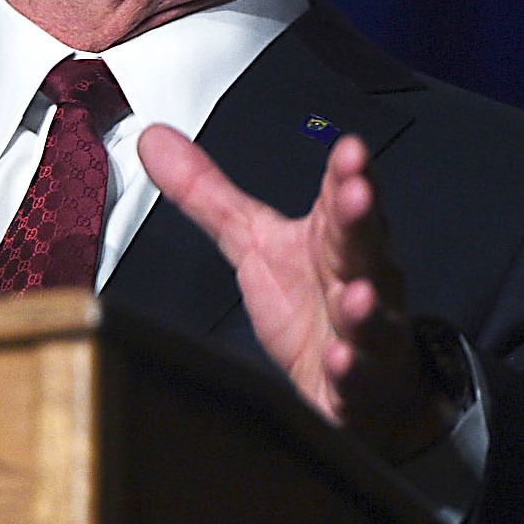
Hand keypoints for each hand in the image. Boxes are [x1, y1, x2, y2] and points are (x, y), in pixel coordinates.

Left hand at [136, 124, 449, 459]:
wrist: (367, 384)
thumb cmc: (312, 302)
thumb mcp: (253, 242)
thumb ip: (207, 193)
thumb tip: (153, 138)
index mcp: (332, 239)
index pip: (341, 198)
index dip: (346, 173)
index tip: (348, 148)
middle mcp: (358, 279)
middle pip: (362, 245)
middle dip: (360, 219)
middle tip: (357, 192)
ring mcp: (365, 333)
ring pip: (370, 315)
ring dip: (364, 304)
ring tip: (356, 293)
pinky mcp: (358, 385)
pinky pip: (358, 377)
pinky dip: (350, 369)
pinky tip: (340, 360)